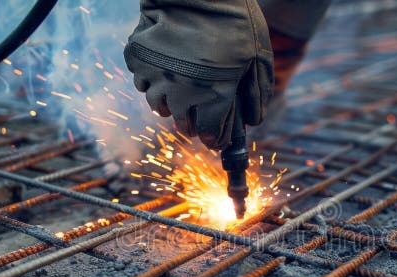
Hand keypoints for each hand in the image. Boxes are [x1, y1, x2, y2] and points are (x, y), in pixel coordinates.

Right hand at [124, 0, 273, 149]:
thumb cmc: (234, 18)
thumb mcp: (258, 55)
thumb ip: (257, 92)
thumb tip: (253, 121)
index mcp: (215, 95)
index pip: (210, 134)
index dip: (214, 138)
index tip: (215, 138)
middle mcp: (182, 92)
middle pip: (182, 124)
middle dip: (191, 125)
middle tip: (196, 120)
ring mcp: (156, 75)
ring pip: (158, 106)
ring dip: (169, 106)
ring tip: (177, 98)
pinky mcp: (137, 58)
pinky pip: (141, 81)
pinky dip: (151, 82)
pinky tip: (162, 72)